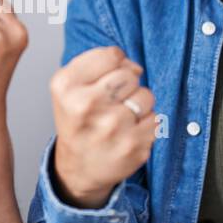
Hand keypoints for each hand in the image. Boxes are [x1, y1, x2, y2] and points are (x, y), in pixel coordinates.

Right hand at [49, 45, 155, 206]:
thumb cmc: (78, 120)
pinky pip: (155, 118)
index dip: (114, 64)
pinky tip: (129, 132)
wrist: (79, 167)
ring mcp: (112, 128)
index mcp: (67, 86)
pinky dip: (145, 123)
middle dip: (127, 84)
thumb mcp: (69, 85)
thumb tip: (135, 67)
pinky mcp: (133, 146)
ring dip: (139, 104)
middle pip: (130, 74)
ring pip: (147, 96)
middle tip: (113, 101)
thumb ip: (98, 62)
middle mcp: (86, 105)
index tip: (105, 79)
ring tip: (121, 118)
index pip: (112, 55)